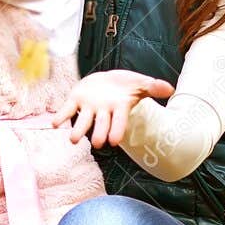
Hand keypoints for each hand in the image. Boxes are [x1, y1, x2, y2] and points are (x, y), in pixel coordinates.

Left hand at [52, 70, 174, 148]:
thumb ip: (153, 86)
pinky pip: (67, 109)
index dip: (117, 131)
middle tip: (97, 145)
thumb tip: (170, 88)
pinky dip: (61, 116)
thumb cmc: (126, 85)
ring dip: (77, 131)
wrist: (108, 79)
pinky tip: (54, 123)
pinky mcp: (76, 100)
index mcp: (119, 109)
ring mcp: (89, 107)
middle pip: (101, 125)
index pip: (119, 122)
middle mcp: (103, 112)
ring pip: (83, 121)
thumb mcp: (140, 83)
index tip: (114, 142)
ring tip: (73, 140)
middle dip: (98, 134)